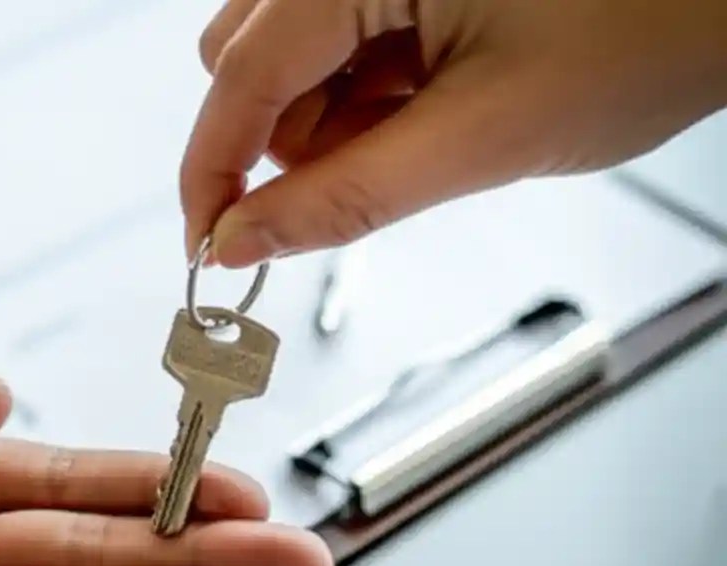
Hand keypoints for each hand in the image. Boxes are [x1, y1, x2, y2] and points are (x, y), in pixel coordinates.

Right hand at [180, 0, 726, 267]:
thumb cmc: (651, 25)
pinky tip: (433, 100)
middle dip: (288, 140)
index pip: (239, 75)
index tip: (208, 246)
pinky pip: (339, 42)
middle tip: (362, 178)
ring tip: (428, 127)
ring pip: (289, 56)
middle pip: (245, 59)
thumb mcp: (484, 135)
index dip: (214, 172)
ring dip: (334, 119)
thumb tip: (244, 240)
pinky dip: (369, 93)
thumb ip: (346, 197)